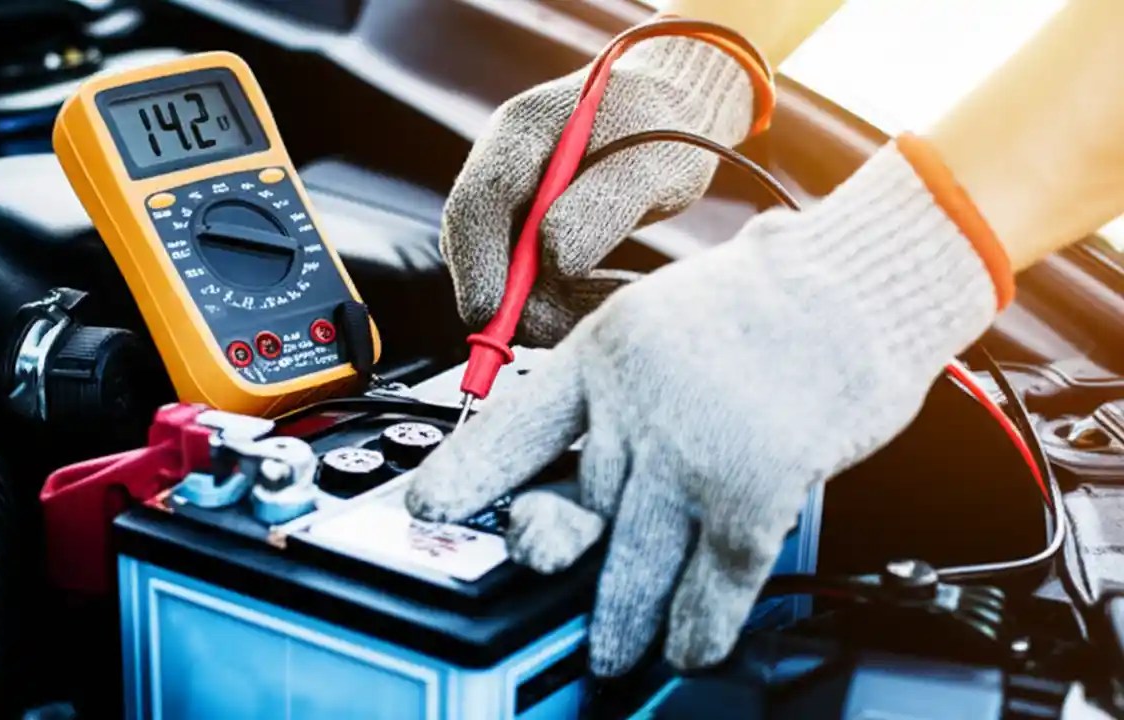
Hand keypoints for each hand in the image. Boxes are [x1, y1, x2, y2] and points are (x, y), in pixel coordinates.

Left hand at [410, 143, 1003, 674]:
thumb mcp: (659, 317)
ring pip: (633, 563)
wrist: (857, 284)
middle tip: (543, 593)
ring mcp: (691, 456)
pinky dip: (700, 624)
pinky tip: (691, 645)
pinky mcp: (753, 493)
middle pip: (577, 509)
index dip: (469, 475)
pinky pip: (713, 582)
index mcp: (603, 354)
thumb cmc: (767, 300)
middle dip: (559, 564)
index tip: (428, 507)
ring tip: (613, 654)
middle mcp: (635, 409)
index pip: (515, 427)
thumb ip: (617, 386)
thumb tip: (585, 451)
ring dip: (622, 620)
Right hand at [441, 37, 754, 346]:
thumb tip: (554, 261)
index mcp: (520, 132)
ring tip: (628, 296)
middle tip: (597, 320)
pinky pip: (533, 285)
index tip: (492, 314)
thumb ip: (602, 206)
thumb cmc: (667, 128)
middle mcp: (503, 170)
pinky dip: (570, 302)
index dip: (476, 264)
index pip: (476, 205)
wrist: (675, 112)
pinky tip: (615, 293)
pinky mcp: (528, 235)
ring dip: (560, 307)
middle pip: (482, 251)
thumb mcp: (650, 163)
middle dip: (526, 300)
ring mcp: (512, 205)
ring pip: (507, 279)